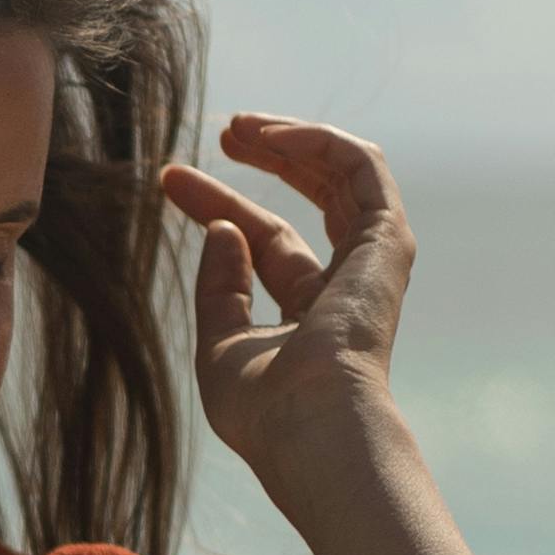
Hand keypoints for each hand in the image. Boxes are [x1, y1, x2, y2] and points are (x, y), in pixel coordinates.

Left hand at [161, 112, 413, 491]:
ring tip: (238, 124)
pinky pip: (361, 167)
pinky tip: (269, 136)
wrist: (312, 429)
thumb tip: (221, 230)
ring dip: (291, 140)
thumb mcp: (221, 345)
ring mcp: (370, 262)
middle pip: (305, 201)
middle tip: (221, 132)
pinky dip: (318, 142)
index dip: (218, 204)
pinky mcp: (386, 242)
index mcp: (312, 315)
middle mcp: (347, 285)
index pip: (267, 239)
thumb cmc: (266, 411)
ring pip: (340, 175)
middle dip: (265, 161)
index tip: (169, 178)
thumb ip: (220, 288)